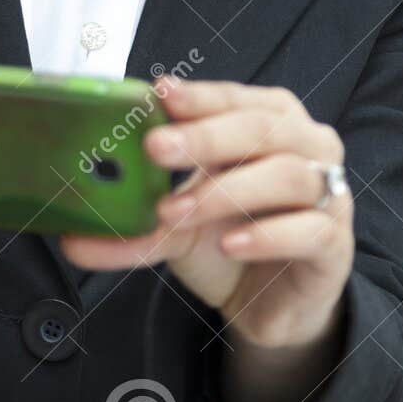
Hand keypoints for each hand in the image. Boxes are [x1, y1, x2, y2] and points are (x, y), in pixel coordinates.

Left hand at [59, 76, 353, 350]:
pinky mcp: (334, 242)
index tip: (159, 95)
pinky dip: (266, 234)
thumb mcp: (177, 228)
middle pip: (262, 127)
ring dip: (225, 191)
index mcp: (268, 122)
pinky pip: (310, 228)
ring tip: (176, 213)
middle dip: (206, 136)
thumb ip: (133, 226)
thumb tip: (68, 235)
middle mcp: (306, 146)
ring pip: (286, 174)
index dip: (199, 96)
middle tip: (155, 149)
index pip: (235, 98)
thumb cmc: (229, 241)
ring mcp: (327, 193)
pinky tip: (229, 244)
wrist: (271, 306)